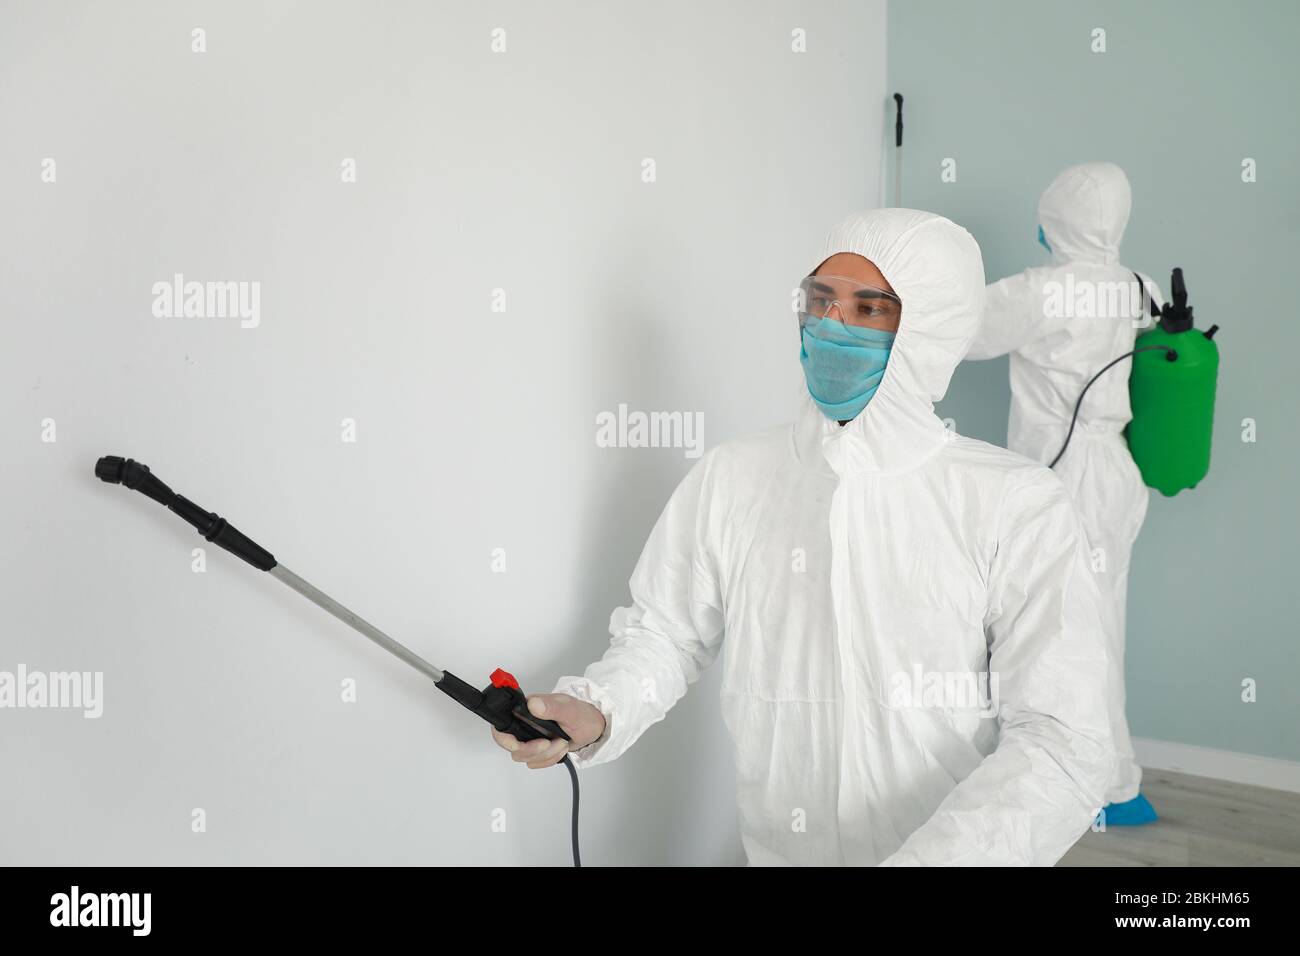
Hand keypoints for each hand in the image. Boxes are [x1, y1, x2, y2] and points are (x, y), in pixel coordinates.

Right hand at [491, 693, 605, 768]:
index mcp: (527, 709)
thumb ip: (551, 707)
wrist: (594, 726)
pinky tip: (559, 749)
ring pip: (524, 757)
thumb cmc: (583, 714)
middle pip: (513, 747)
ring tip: (561, 742)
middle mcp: (525, 722)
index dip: (505, 739)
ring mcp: (530, 736)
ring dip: (546, 755)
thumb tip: (533, 704)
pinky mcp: (537, 747)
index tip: (519, 745)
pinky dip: (549, 759)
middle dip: (533, 750)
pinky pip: (535, 762)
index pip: (502, 726)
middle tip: (551, 743)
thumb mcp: (570, 710)